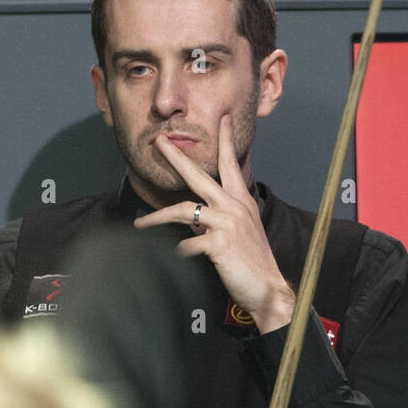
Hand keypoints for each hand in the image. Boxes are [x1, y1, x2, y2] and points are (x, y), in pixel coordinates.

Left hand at [133, 113, 295, 332]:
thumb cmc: (252, 261)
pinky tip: (178, 257)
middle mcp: (234, 206)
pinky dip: (181, 250)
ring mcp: (227, 223)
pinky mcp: (220, 243)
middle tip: (159, 141)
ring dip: (157, 217)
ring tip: (140, 224)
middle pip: (199, 176)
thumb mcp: (241, 231)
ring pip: (183, 211)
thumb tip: (197, 216)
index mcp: (241, 200)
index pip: (231, 164)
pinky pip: (189, 242)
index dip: (226, 140)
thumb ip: (220, 218)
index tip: (223, 119)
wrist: (267, 287)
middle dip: (176, 157)